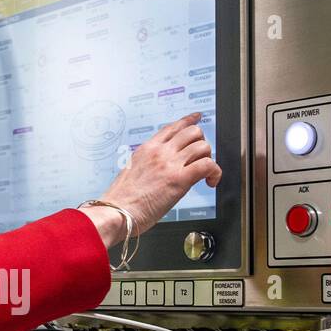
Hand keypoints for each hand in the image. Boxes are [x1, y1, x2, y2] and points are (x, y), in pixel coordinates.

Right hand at [80, 112, 221, 247]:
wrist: (115, 212)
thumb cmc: (120, 200)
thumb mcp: (130, 172)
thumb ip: (146, 165)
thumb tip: (157, 170)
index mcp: (147, 149)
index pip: (172, 127)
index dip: (189, 121)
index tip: (197, 118)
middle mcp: (159, 152)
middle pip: (192, 132)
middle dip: (201, 144)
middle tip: (200, 159)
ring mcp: (170, 164)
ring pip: (203, 146)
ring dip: (209, 159)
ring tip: (205, 174)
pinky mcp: (179, 179)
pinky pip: (207, 165)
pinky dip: (215, 173)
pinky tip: (210, 182)